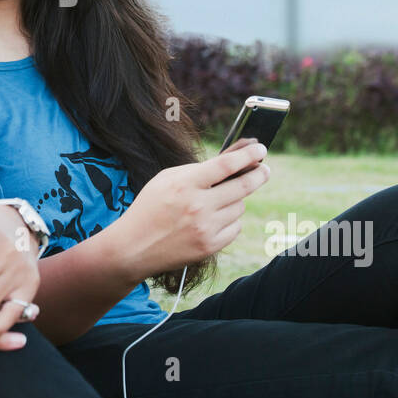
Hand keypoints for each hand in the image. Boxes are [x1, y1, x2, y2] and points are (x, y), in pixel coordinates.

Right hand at [106, 138, 270, 277]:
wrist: (133, 247)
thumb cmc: (150, 207)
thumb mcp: (167, 179)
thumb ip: (199, 169)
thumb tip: (234, 158)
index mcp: (184, 184)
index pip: (225, 165)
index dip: (248, 156)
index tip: (261, 150)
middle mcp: (197, 206)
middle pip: (243, 186)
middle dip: (258, 175)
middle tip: (264, 170)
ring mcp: (205, 228)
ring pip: (239, 206)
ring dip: (234, 201)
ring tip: (215, 202)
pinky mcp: (210, 246)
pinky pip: (235, 227)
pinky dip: (229, 221)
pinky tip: (212, 220)